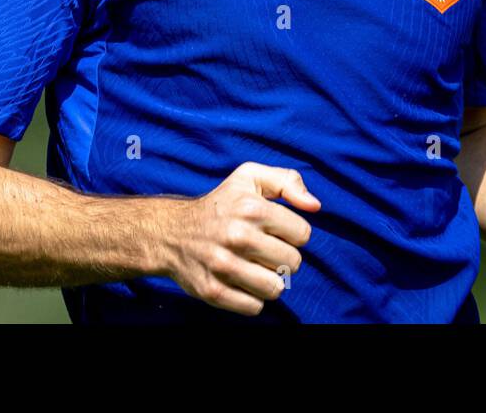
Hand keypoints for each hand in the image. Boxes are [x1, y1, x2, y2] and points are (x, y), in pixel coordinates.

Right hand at [163, 161, 320, 314]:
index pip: (303, 234)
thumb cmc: (220, 204)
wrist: (171, 232)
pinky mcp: (212, 291)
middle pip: (293, 263)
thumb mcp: (250, 177)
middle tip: (266, 251)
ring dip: (271, 281)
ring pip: (276, 288)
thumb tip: (315, 206)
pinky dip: (253, 299)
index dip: (293, 233)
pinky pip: (254, 307)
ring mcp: (223, 266)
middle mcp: (237, 236)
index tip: (277, 231)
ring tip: (257, 268)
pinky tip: (243, 283)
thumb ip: (287, 181)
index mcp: (251, 207)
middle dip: (284, 258)